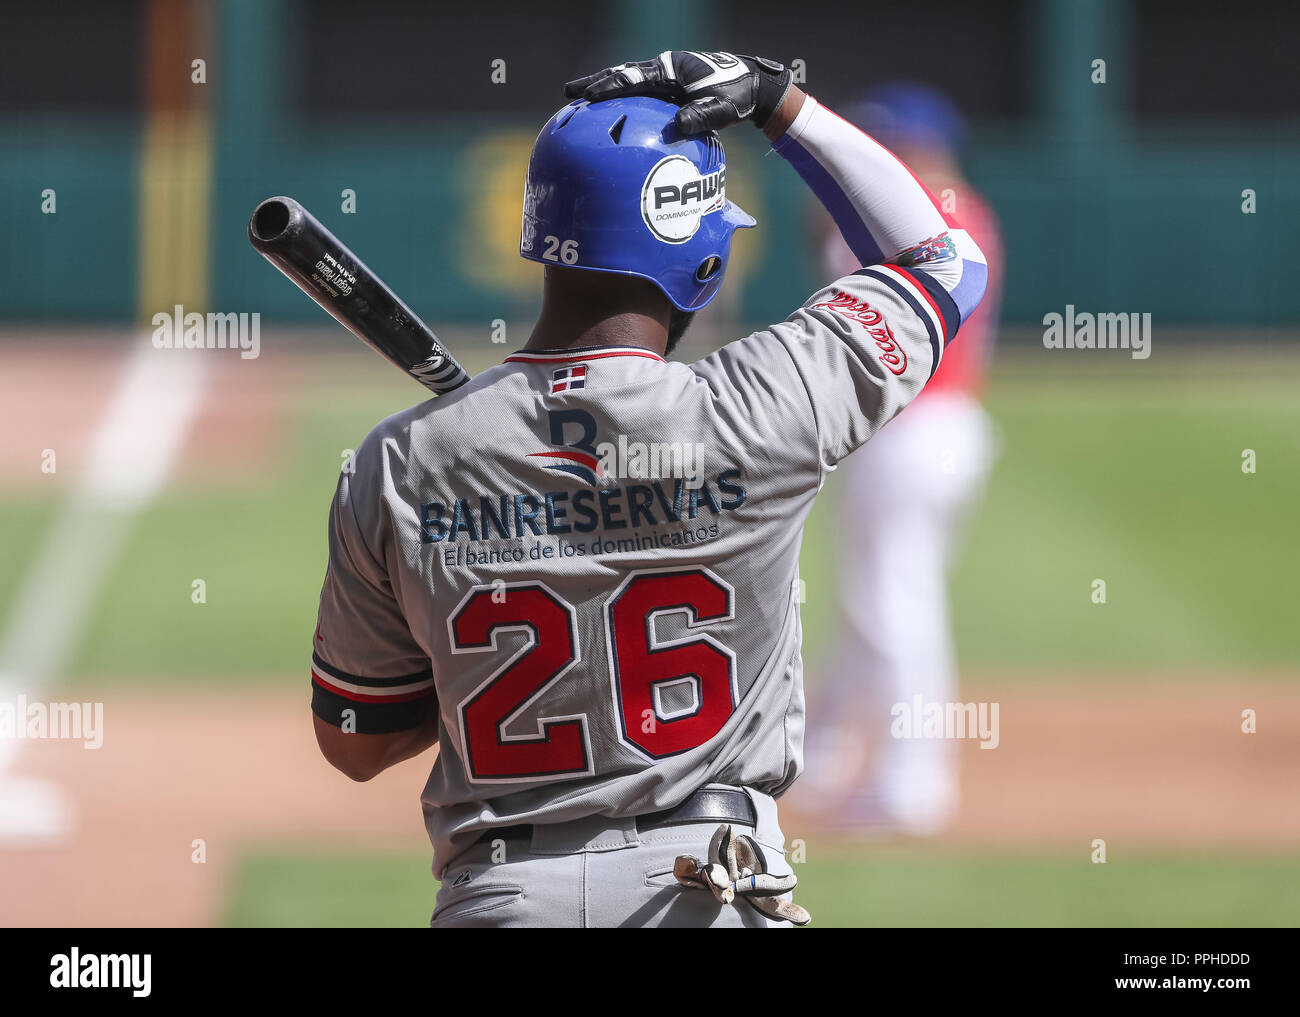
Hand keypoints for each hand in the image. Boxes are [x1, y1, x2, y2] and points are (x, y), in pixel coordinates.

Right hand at [564, 51, 793, 134]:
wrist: (750, 85)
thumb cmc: (737, 95)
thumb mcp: (722, 108)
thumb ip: (702, 116)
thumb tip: (679, 125)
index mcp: (672, 68)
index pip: (633, 77)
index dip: (609, 86)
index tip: (588, 95)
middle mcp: (665, 69)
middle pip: (623, 75)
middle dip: (596, 83)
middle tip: (569, 92)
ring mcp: (665, 79)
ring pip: (629, 83)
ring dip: (605, 90)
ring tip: (580, 99)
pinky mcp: (669, 90)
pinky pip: (639, 94)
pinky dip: (622, 100)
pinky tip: (611, 113)